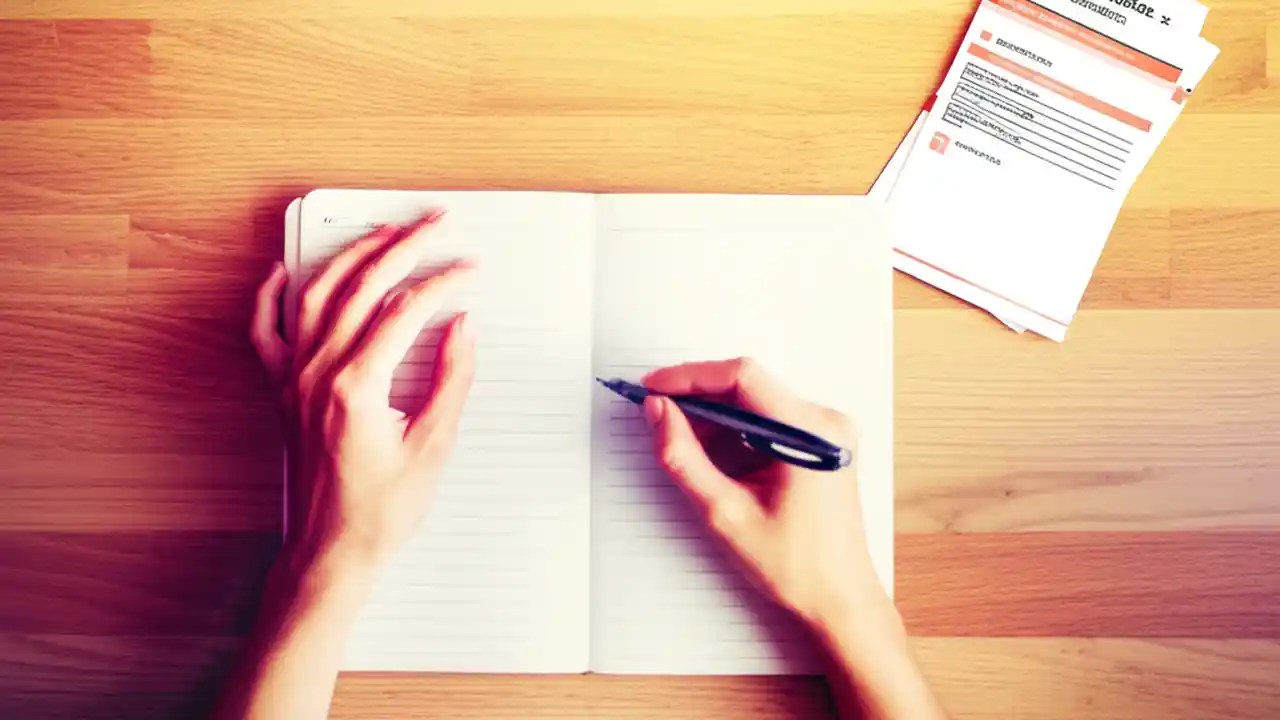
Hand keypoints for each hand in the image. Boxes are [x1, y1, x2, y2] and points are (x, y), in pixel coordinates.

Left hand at [250, 213, 475, 577]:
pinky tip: (283, 272)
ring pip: (318, 295)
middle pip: (362, 287)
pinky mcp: (283, 391)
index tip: (467, 270)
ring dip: (351, 256)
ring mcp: (295, 378)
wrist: (331, 549)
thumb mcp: (432, 445)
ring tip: (381, 232)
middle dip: (403, 247)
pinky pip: (266, 331)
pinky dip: (272, 296)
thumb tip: (461, 327)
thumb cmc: (379, 510)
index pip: (406, 310)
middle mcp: (318, 373)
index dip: (442, 283)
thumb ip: (450, 379)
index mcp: (357, 386)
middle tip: (433, 226)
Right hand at [642, 358, 888, 629]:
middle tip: (657, 413)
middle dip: (698, 396)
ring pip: (755, 400)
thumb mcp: (725, 513)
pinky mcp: (818, 443)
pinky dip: (734, 428)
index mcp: (809, 432)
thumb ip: (684, 458)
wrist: (840, 598)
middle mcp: (824, 422)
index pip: (742, 376)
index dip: (690, 376)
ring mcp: (825, 431)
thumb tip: (658, 412)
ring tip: (680, 439)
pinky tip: (710, 451)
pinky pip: (768, 418)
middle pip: (748, 384)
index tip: (654, 387)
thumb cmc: (796, 566)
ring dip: (714, 414)